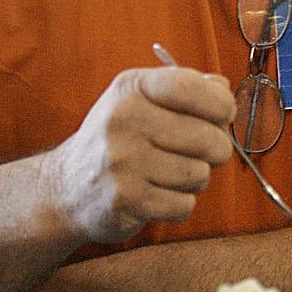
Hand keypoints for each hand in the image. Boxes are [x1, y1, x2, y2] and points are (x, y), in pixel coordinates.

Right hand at [39, 65, 233, 243]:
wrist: (68, 186)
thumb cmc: (117, 140)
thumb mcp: (140, 102)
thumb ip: (184, 90)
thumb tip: (222, 87)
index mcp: (131, 88)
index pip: (190, 87)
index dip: (220, 103)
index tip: (223, 114)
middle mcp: (123, 120)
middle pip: (207, 137)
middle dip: (215, 150)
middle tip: (199, 154)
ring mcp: (122, 160)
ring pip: (199, 174)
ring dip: (193, 180)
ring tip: (168, 175)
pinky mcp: (124, 198)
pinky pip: (183, 205)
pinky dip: (178, 205)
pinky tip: (157, 195)